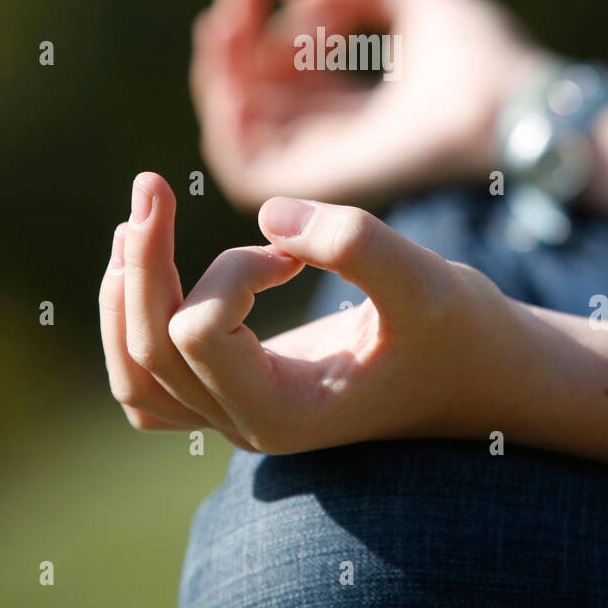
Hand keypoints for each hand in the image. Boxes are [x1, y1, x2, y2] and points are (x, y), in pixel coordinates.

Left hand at [98, 172, 533, 453]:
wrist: (483, 372)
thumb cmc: (459, 330)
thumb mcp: (427, 280)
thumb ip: (355, 242)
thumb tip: (266, 214)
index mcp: (283, 413)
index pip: (197, 333)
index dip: (231, 271)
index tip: (293, 253)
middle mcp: (247, 424)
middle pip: (149, 351)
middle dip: (142, 261)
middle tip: (151, 183)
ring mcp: (237, 415)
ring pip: (138, 374)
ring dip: (125, 294)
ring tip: (136, 221)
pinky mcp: (240, 391)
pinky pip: (154, 382)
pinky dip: (135, 326)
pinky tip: (150, 269)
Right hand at [190, 0, 548, 208]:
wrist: (508, 101)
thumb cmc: (482, 55)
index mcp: (360, 105)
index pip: (284, 72)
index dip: (256, 23)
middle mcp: (336, 139)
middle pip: (256, 97)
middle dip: (232, 40)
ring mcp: (326, 167)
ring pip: (241, 131)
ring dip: (219, 73)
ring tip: (224, 21)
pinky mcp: (321, 189)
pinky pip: (246, 171)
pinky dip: (226, 124)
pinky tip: (233, 72)